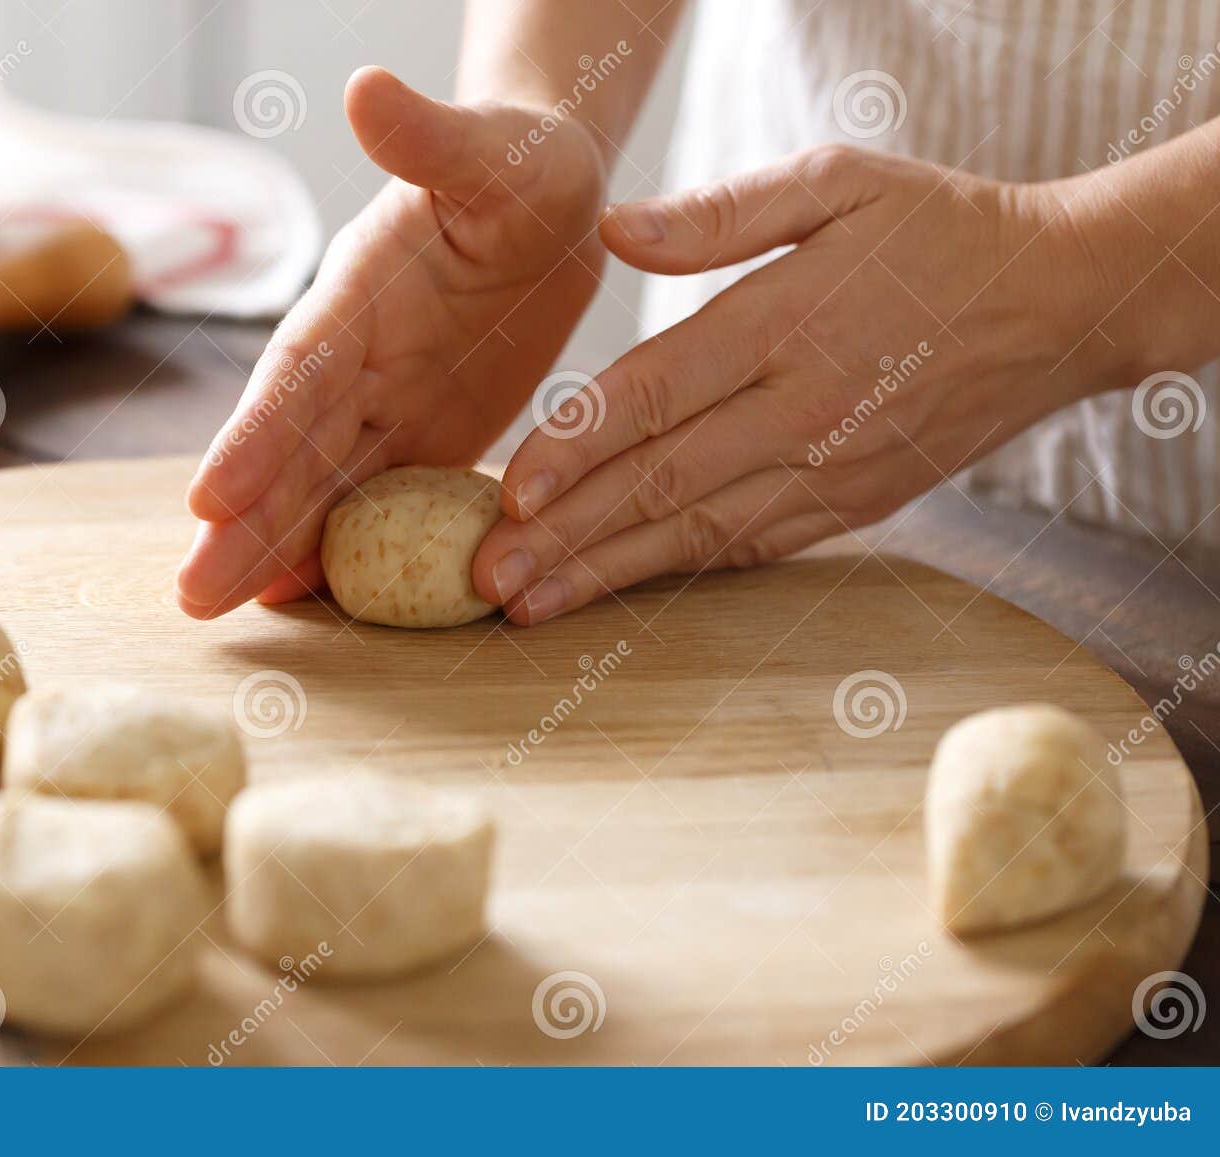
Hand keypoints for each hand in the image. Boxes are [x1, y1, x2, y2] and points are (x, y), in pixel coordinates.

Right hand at [177, 67, 605, 618]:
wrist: (548, 202)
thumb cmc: (523, 165)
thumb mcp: (493, 149)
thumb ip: (430, 136)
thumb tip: (367, 89)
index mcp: (359, 292)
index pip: (297, 369)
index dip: (253, 434)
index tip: (206, 497)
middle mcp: (355, 354)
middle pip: (288, 446)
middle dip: (241, 521)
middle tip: (192, 597)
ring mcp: (382, 399)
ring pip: (317, 482)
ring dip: (271, 545)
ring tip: (217, 607)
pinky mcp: (421, 433)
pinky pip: (374, 497)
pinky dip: (336, 543)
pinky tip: (300, 593)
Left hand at [474, 144, 1128, 624]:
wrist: (1061, 302)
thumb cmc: (938, 228)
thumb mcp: (840, 180)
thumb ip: (723, 213)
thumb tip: (617, 230)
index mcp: (789, 321)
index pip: (658, 392)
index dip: (578, 446)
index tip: (510, 490)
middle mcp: (806, 407)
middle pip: (663, 481)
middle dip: (566, 535)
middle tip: (483, 575)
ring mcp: (832, 468)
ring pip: (699, 531)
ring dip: (607, 571)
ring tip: (527, 604)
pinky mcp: (855, 504)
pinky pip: (751, 545)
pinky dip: (679, 571)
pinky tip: (618, 591)